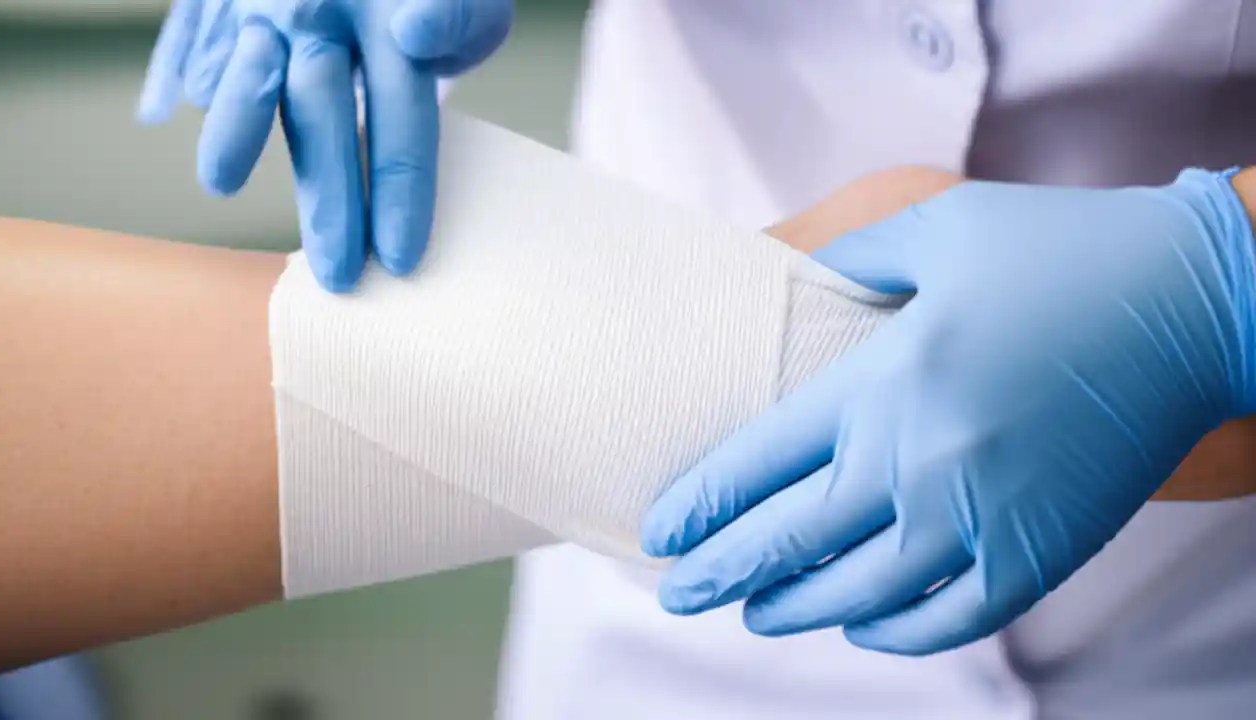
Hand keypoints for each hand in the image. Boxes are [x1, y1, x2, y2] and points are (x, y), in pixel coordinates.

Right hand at [137, 0, 512, 290]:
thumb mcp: (467, 1)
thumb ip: (457, 22)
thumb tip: (414, 37)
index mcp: (389, 11)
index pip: (399, 110)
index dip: (400, 189)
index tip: (399, 258)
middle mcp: (320, 1)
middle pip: (322, 109)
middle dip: (330, 201)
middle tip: (338, 275)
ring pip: (245, 67)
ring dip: (232, 127)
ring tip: (221, 183)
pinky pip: (194, 27)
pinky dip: (181, 64)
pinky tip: (164, 109)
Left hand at [641, 168, 1255, 654]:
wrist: (1199, 302)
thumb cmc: (1064, 251)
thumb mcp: (941, 225)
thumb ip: (852, 259)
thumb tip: (793, 283)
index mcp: (883, 381)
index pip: (758, 463)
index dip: (700, 504)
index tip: (662, 532)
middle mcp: (917, 460)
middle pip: (789, 540)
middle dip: (721, 574)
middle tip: (678, 592)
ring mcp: (978, 518)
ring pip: (857, 593)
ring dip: (794, 610)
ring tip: (755, 615)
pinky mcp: (1037, 553)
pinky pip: (949, 617)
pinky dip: (896, 633)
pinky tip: (864, 629)